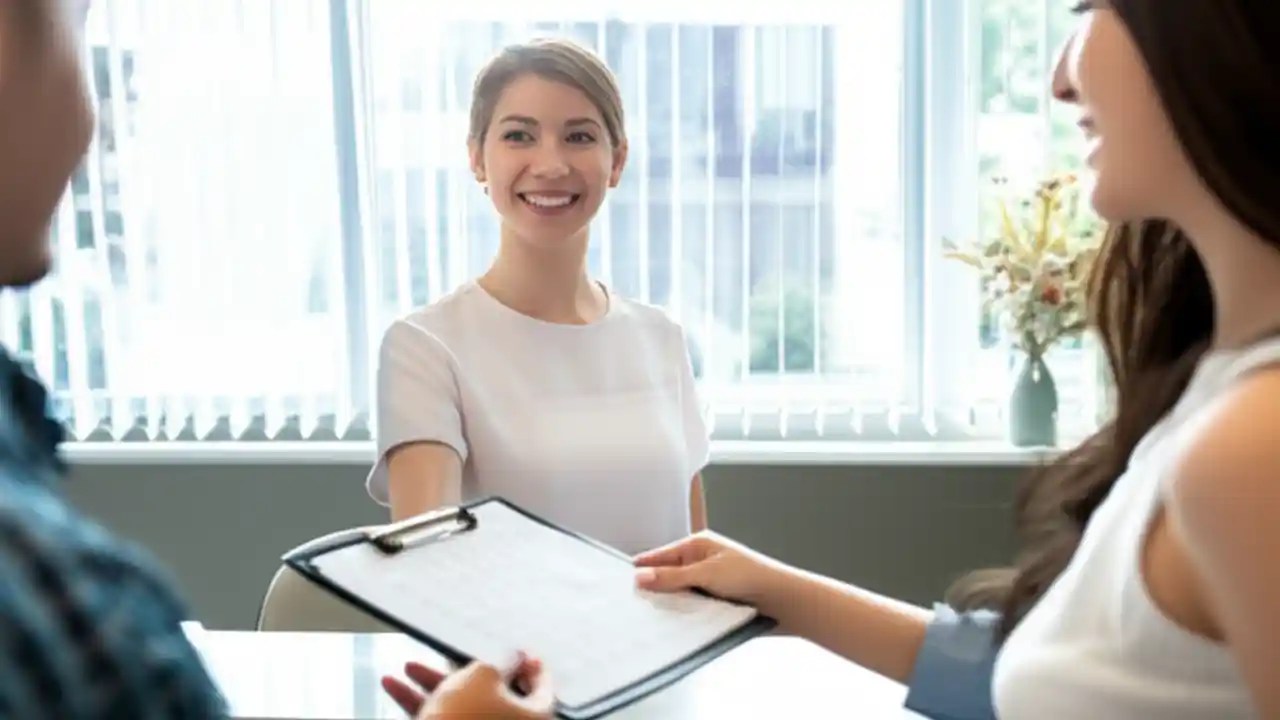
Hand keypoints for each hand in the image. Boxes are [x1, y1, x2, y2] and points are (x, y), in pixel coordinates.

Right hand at [381, 653, 554, 718]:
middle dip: (460, 669)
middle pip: (493, 692)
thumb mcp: (482, 676)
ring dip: (432, 683)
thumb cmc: (467, 715)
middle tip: (449, 653)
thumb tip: (514, 657)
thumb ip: (499, 662)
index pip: (541, 683)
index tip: (521, 648)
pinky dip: (421, 704)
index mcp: (535, 714)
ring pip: (462, 705)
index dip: (530, 662)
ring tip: (407, 667)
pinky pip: (444, 718)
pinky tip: (395, 686)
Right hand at [633, 531, 788, 610]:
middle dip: (652, 589)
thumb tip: (639, 576)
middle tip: (629, 606)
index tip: (618, 583)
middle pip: (665, 577)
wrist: (784, 602)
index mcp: (697, 546)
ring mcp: (706, 584)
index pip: (659, 555)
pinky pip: (689, 609)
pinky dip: (681, 615)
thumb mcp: (707, 573)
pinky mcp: (713, 603)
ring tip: (646, 618)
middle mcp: (699, 563)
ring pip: (676, 595)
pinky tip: (670, 626)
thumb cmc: (751, 576)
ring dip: (668, 605)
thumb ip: (672, 577)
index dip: (640, 568)